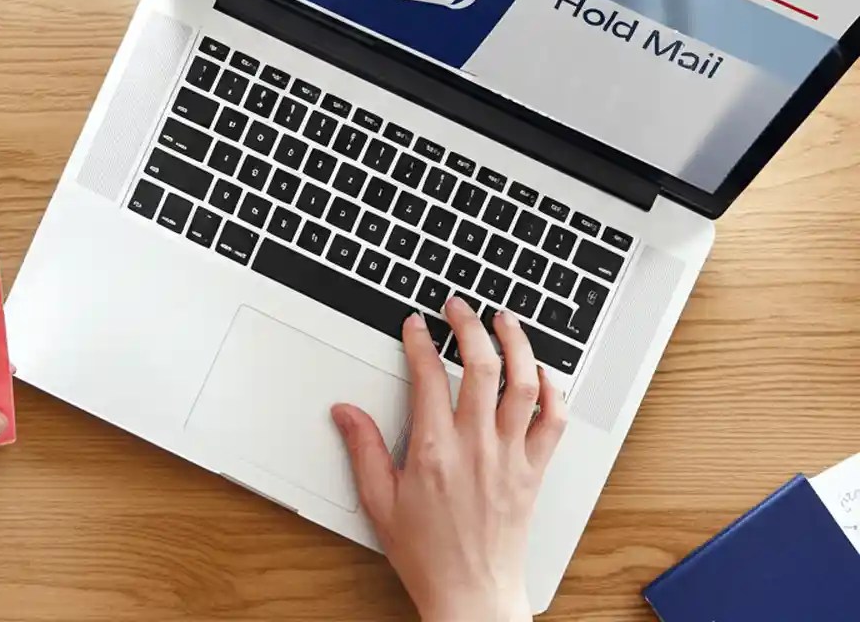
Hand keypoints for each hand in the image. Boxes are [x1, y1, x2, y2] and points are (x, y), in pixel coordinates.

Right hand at [332, 299, 567, 621]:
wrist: (471, 594)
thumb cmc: (426, 553)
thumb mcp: (379, 501)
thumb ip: (363, 449)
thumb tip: (345, 412)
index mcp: (434, 451)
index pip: (428, 376)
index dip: (419, 341)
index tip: (415, 324)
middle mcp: (476, 447)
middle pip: (481, 366)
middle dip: (469, 326)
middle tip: (459, 307)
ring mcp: (511, 457)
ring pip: (523, 383)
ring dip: (516, 344)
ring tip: (505, 320)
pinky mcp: (534, 471)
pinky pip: (554, 421)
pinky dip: (552, 391)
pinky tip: (540, 373)